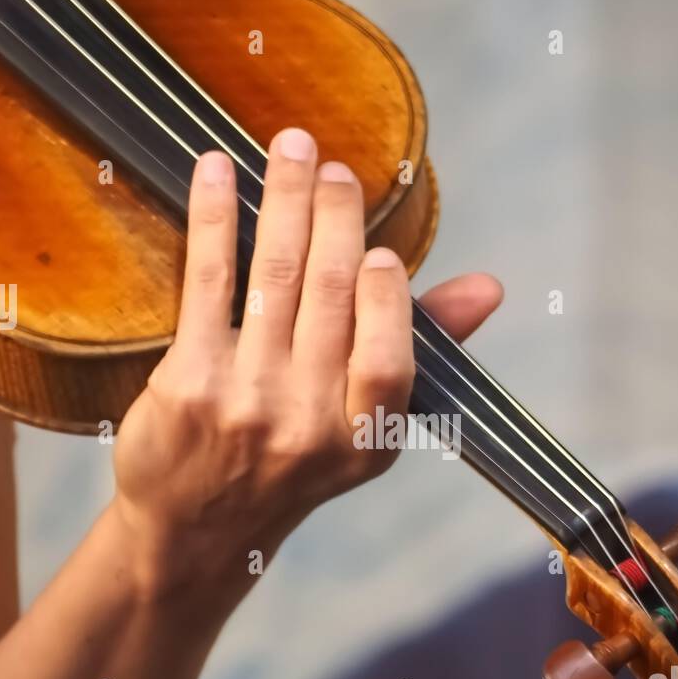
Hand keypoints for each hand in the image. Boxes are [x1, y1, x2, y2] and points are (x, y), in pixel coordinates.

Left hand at [113, 127, 501, 592]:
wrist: (194, 531)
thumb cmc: (287, 466)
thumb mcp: (363, 428)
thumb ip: (418, 349)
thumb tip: (489, 287)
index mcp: (367, 439)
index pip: (391, 356)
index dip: (388, 293)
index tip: (381, 249)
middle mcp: (310, 424)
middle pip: (330, 295)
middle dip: (334, 215)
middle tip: (330, 165)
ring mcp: (247, 401)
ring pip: (276, 276)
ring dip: (283, 198)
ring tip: (290, 147)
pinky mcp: (188, 381)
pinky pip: (210, 281)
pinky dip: (215, 218)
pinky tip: (216, 170)